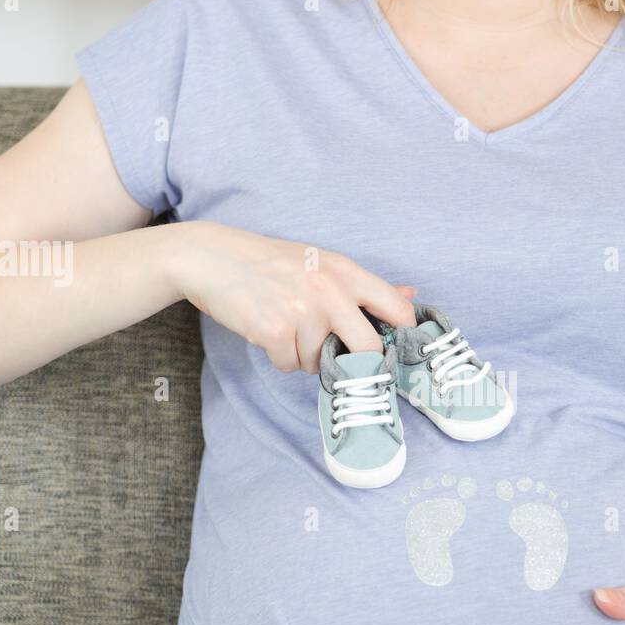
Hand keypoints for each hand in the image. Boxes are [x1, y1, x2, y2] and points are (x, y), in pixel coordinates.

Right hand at [168, 221, 415, 372]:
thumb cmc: (272, 264)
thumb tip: (410, 295)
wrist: (214, 259)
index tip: (396, 349)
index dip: (402, 335)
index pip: (395, 308)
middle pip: (368, 348)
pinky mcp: (275, 332)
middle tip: (340, 357)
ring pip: (320, 361)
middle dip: (357, 362)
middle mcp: (329, 291)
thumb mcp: (322, 264)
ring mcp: (303, 313)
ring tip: (286, 327)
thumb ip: (366, 286)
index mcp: (346, 272)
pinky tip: (269, 332)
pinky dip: (280, 357)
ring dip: (305, 355)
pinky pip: (290, 365)